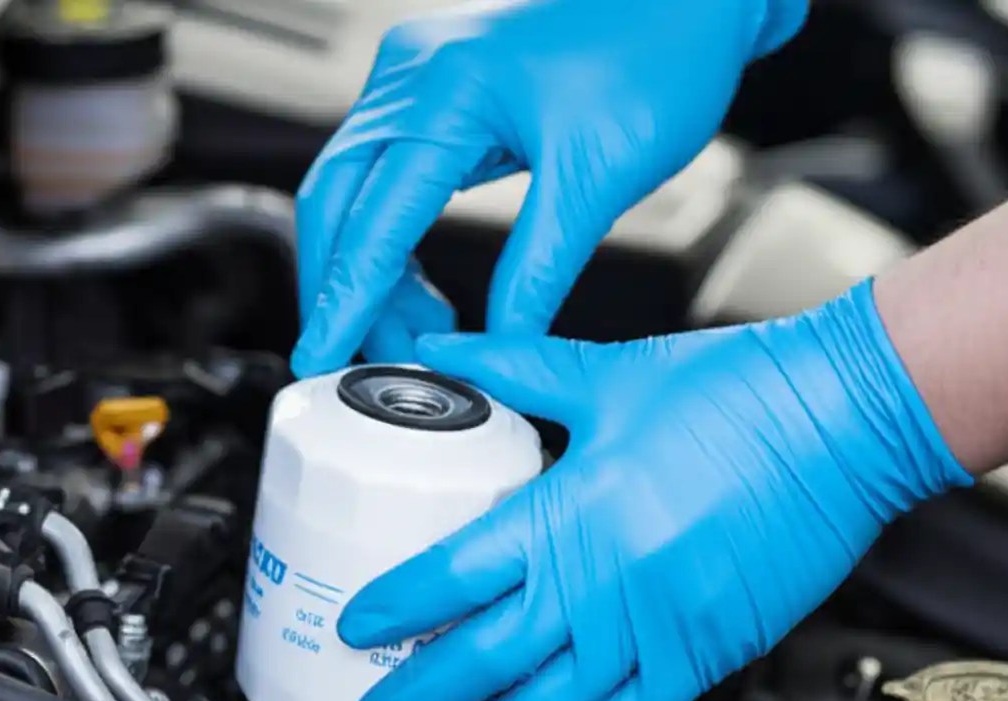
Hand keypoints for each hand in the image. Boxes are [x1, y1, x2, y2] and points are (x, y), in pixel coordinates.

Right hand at [291, 0, 810, 376]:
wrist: (688, 4)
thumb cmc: (657, 57)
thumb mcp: (596, 178)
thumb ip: (537, 269)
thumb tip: (500, 344)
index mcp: (447, 92)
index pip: (373, 220)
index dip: (344, 301)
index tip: (319, 354)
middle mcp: (413, 75)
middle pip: (335, 202)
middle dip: (342, 288)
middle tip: (366, 357)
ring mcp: (414, 77)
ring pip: (353, 191)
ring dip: (367, 267)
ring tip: (411, 330)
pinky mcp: (430, 89)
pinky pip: (383, 172)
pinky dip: (390, 234)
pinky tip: (415, 280)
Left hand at [336, 281, 970, 700]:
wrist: (846, 420)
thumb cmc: (740, 394)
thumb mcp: (609, 374)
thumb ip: (515, 368)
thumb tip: (446, 354)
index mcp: (572, 513)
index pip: (455, 574)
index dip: (396, 606)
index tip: (355, 624)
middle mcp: (606, 586)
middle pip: (485, 659)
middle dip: (416, 695)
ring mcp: (656, 631)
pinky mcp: (705, 655)